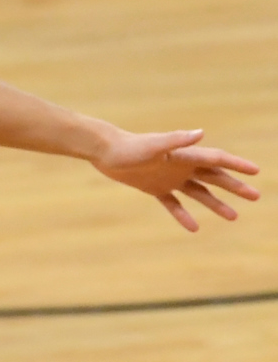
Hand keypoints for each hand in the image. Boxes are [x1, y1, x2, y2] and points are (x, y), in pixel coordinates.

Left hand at [92, 126, 259, 230]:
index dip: (237, 165)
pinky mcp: (155, 188)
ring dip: (216, 204)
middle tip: (256, 196)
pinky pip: (174, 204)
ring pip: (199, 192)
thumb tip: (201, 133)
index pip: (217, 160)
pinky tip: (194, 227)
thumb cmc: (129, 146)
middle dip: (235, 186)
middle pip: (214, 177)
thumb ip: (177, 140)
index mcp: (184, 155)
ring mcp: (169, 178)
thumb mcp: (154, 145)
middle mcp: (181, 166)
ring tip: (234, 217)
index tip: (256, 171)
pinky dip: (183, 214)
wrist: (105, 151)